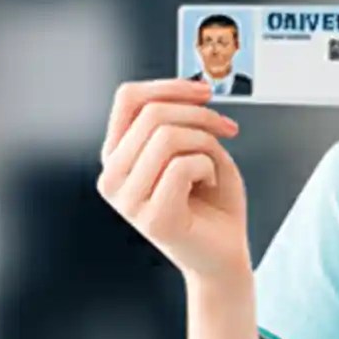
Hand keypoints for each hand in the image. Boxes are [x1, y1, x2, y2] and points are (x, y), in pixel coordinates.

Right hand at [97, 78, 250, 284]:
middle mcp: (111, 177)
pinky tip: (208, 185)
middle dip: (200, 115)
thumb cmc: (212, 200)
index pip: (128, 98)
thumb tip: (190, 90)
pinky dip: (209, 167)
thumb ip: (182, 119)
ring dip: (205, 143)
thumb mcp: (197, 146)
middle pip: (152, 113)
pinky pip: (183, 166)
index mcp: (117, 155)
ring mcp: (127, 201)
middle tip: (226, 130)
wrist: (225, 252)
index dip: (170, 86)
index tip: (206, 93)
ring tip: (212, 165)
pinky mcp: (152, 219)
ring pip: (167, 137)